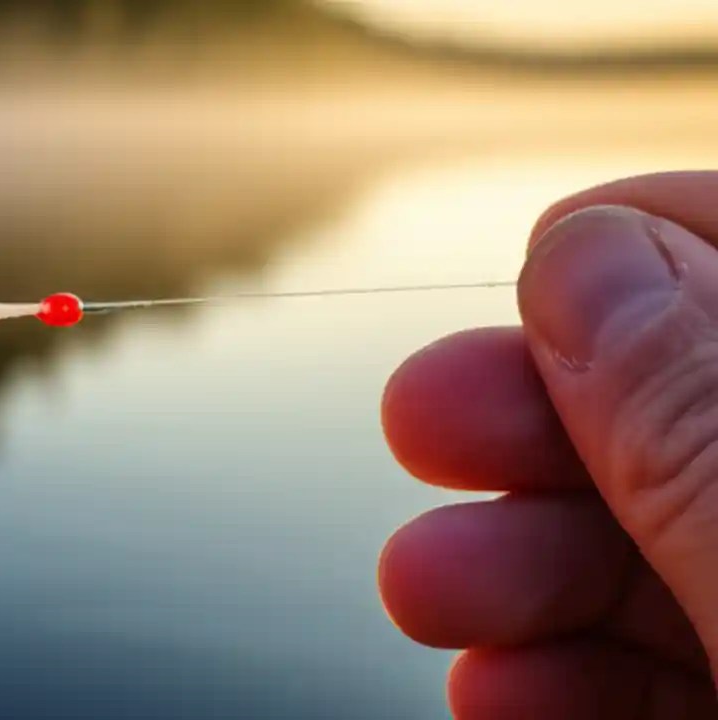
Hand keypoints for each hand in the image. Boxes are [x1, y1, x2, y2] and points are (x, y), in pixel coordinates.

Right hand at [380, 173, 717, 717]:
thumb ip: (697, 417)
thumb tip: (588, 256)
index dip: (658, 242)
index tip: (546, 259)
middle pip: (686, 415)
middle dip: (535, 419)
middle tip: (427, 422)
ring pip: (647, 550)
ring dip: (507, 560)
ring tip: (429, 586)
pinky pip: (649, 675)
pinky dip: (551, 674)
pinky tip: (498, 682)